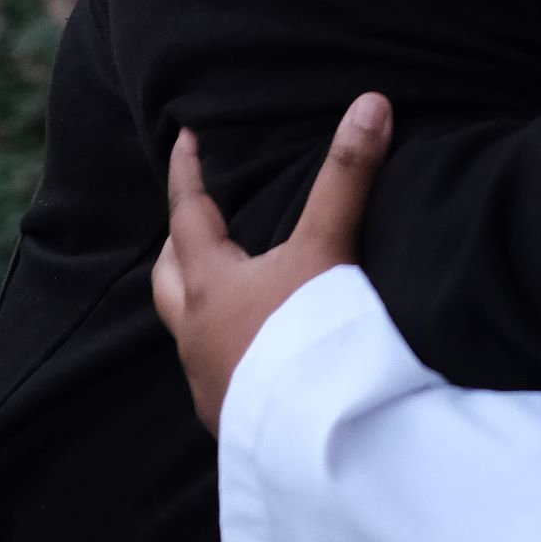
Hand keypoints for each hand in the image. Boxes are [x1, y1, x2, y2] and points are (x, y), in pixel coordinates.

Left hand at [153, 93, 393, 433]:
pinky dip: (230, 349)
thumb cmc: (312, 339)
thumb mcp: (330, 248)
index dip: (187, 173)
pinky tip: (261, 352)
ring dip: (199, 300)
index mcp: (210, 285)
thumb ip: (348, 177)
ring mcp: (211, 380)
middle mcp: (196, 333)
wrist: (316, 440)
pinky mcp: (233, 417)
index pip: (188, 215)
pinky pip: (218, 371)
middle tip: (197, 218)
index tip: (183, 139)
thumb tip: (371, 101)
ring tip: (227, 286)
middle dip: (179, 243)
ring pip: (187, 328)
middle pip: (169, 276)